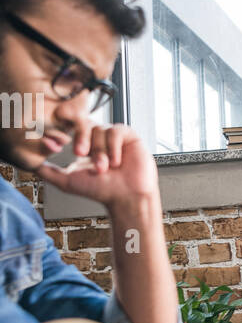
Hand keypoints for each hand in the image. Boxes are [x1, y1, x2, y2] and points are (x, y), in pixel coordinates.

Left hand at [38, 122, 159, 209]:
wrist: (126, 197)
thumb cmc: (101, 191)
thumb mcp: (68, 181)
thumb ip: (49, 172)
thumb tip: (31, 165)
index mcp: (86, 144)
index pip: (74, 127)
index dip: (68, 127)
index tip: (61, 130)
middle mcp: (99, 138)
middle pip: (85, 124)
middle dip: (81, 138)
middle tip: (80, 153)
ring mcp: (114, 136)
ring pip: (100, 130)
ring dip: (100, 151)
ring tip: (104, 168)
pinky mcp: (129, 136)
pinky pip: (116, 131)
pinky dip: (114, 147)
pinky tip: (117, 162)